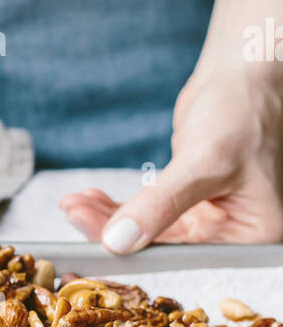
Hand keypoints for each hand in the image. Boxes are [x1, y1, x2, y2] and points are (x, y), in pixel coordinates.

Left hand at [60, 68, 282, 252]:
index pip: (184, 253)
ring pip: (149, 225)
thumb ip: (160, 204)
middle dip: (113, 229)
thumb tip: (119, 241)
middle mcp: (233, 230)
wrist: (243, 73)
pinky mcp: (187, 196)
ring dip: (110, 216)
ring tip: (73, 204)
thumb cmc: (242, 111)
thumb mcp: (203, 162)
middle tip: (73, 214)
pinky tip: (90, 199)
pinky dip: (120, 204)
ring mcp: (208, 214)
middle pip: (162, 242)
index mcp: (253, 234)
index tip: (95, 243)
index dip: (137, 250)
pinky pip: (149, 208)